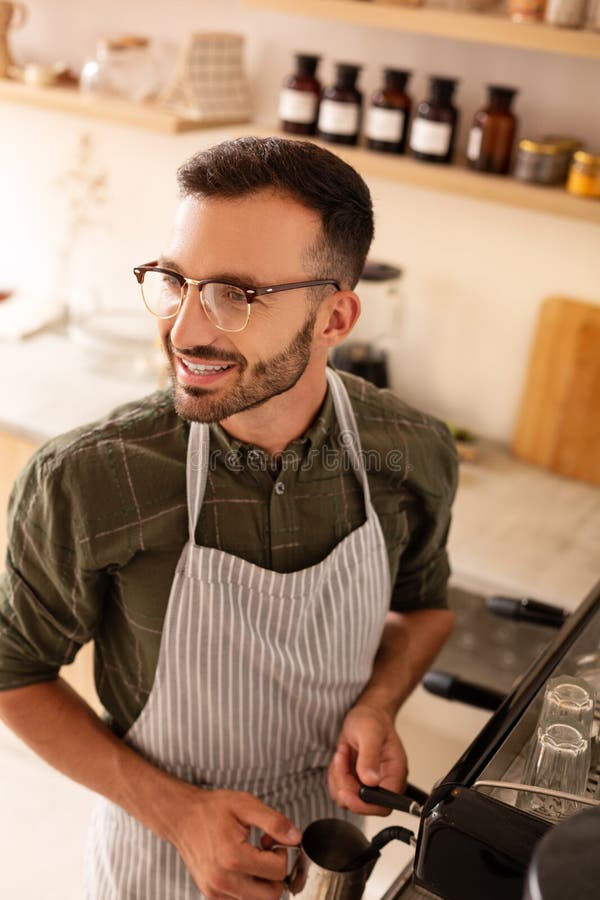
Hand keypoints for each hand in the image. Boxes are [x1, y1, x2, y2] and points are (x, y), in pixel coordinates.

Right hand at [172, 786, 300, 898]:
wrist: (182, 817)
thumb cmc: (212, 809)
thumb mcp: (246, 805)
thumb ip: (275, 822)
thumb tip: (296, 838)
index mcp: (233, 858)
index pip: (278, 872)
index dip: (282, 854)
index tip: (270, 841)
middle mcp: (223, 881)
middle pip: (271, 895)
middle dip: (275, 874)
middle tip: (265, 852)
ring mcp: (215, 892)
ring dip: (262, 883)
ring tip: (252, 858)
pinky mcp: (211, 896)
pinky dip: (249, 890)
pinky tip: (242, 868)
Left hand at [327, 703, 407, 815]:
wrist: (365, 714)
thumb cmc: (372, 719)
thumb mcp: (370, 732)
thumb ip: (370, 757)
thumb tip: (371, 781)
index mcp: (395, 773)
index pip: (384, 805)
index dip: (364, 804)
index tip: (347, 791)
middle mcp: (384, 782)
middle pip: (362, 803)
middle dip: (345, 783)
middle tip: (342, 758)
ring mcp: (369, 784)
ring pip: (347, 797)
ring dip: (338, 775)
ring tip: (343, 752)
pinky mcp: (356, 782)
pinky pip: (339, 789)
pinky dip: (334, 775)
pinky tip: (341, 757)